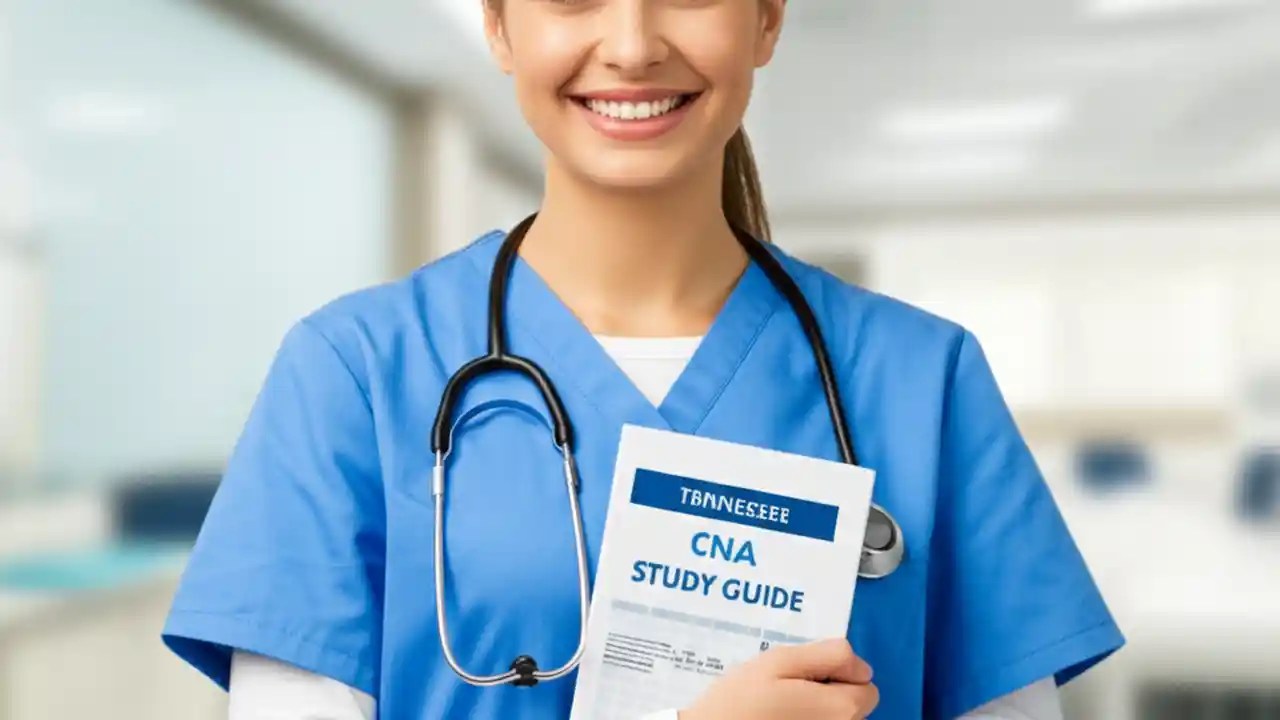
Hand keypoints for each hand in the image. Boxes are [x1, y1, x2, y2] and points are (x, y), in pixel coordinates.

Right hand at [680, 638, 878, 719]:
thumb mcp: (780, 661)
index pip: (866, 683)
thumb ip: (828, 655)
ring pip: (838, 719)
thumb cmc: (742, 699)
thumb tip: (861, 666)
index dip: (839, 671)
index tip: (806, 672)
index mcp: (842, 709)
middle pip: (855, 704)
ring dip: (819, 709)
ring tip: (782, 705)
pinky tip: (779, 718)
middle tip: (789, 687)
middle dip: (832, 691)